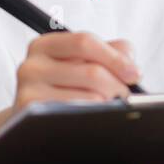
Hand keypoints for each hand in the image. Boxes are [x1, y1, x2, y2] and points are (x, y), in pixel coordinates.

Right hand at [13, 32, 140, 111]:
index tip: (134, 74)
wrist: (33, 121)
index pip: (85, 42)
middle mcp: (32, 66)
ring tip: (106, 107)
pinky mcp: (33, 117)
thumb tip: (131, 66)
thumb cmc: (65, 88)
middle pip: (92, 72)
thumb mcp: (84, 62)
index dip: (115, 58)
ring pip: (90, 97)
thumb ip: (112, 52)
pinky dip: (94, 117)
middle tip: (124, 95)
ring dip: (108, 104)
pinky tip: (93, 118)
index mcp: (45, 46)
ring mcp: (29, 92)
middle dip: (117, 86)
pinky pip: (78, 116)